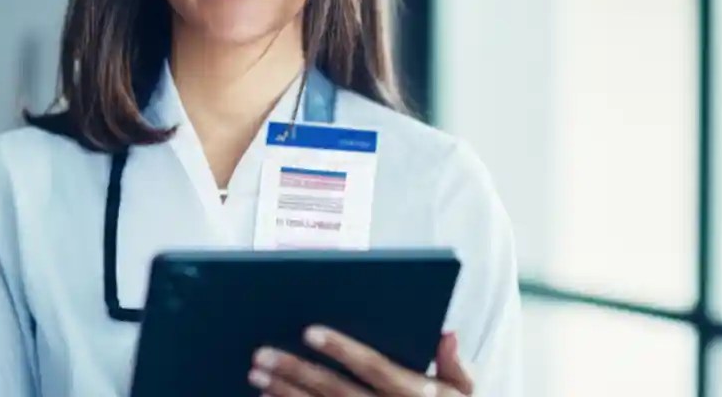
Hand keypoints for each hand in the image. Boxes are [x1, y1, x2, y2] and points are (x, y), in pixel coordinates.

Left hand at [246, 326, 473, 396]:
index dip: (342, 349)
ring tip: (256, 374)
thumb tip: (447, 333)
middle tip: (261, 354)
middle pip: (335, 391)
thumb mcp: (465, 396)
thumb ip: (456, 366)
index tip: (309, 331)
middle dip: (296, 371)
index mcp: (415, 394)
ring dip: (284, 393)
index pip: (374, 367)